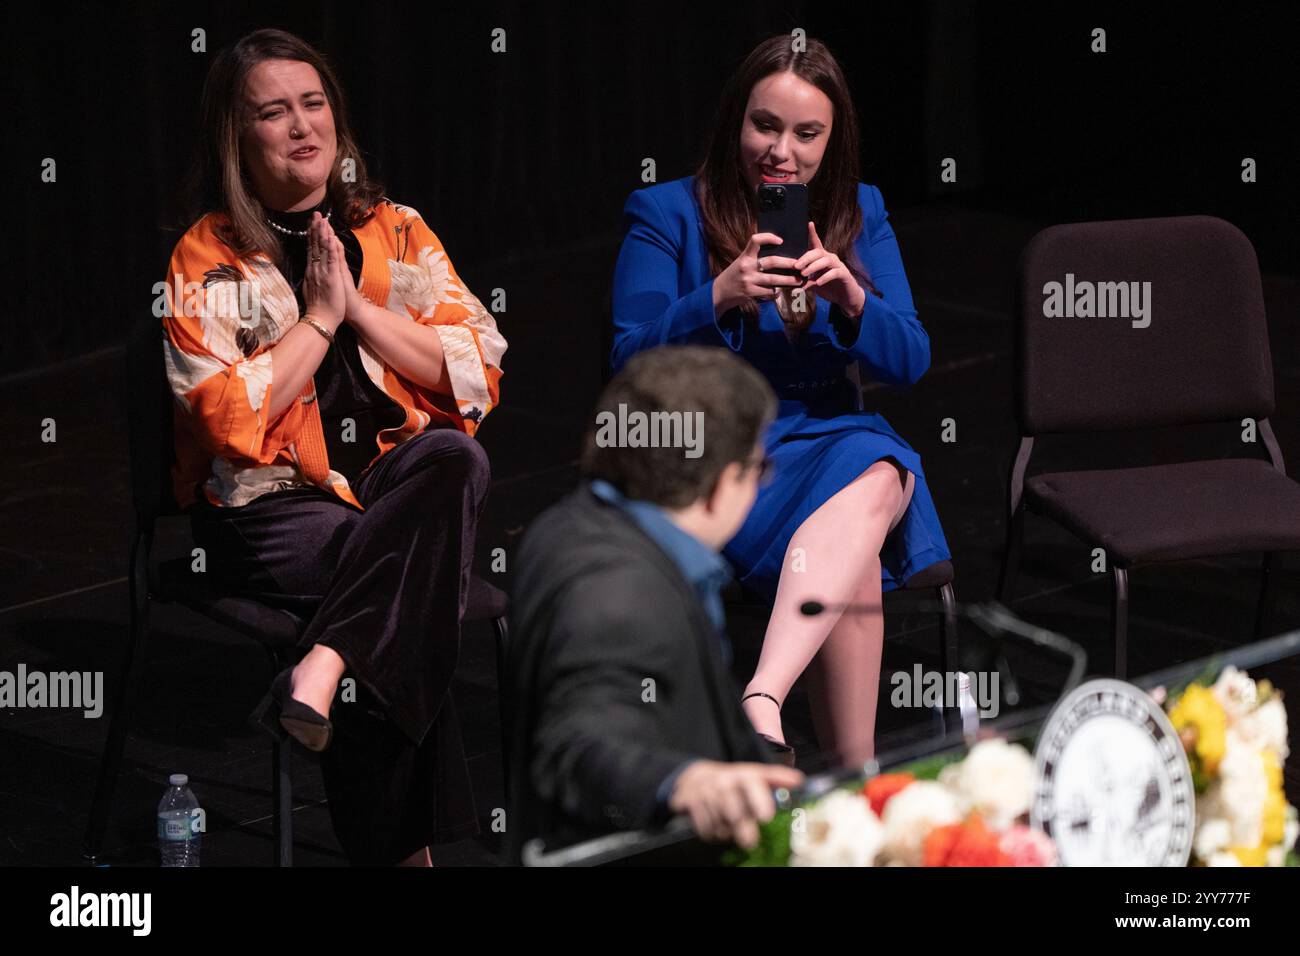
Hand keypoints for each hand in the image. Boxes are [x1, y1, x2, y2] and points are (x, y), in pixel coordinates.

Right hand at [301, 212, 346, 331]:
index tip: (312, 223)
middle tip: (316, 214)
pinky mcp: (331, 276)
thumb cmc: (319, 308)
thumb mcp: (313, 289)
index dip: (312, 235)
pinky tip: (330, 236)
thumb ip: (311, 278)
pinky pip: (331, 258)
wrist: (321, 320)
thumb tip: (309, 270)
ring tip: (322, 219)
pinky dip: (330, 246)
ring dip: (322, 233)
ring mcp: (322, 272)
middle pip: (314, 245)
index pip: (311, 249)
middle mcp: (315, 269)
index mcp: (311, 272)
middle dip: (316, 229)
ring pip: (322, 249)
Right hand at [668, 761, 804, 848]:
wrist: (694, 777)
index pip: (752, 783)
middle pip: (734, 813)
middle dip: (744, 830)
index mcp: (743, 774)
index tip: (766, 817)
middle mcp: (723, 782)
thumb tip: (798, 781)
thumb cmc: (731, 781)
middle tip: (751, 842)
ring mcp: (705, 792)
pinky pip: (704, 828)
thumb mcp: (752, 775)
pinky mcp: (688, 803)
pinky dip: (712, 834)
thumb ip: (776, 778)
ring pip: (719, 824)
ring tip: (731, 829)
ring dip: (727, 833)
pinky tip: (716, 827)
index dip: (759, 799)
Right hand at [712, 232, 805, 317]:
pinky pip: (768, 292)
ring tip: (799, 281)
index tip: (780, 240)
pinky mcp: (750, 293)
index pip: (755, 240)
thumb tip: (777, 253)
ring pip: (774, 280)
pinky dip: (776, 293)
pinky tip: (781, 292)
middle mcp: (746, 266)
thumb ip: (754, 258)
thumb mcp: (740, 262)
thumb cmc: (734, 275)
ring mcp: (749, 280)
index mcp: (744, 256)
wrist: (720, 292)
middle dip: (788, 263)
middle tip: (800, 264)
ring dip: (788, 281)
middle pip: (772, 261)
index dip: (768, 237)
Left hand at [794, 222, 865, 317]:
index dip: (813, 233)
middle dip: (806, 258)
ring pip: (826, 260)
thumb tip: (792, 284)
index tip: (809, 223)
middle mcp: (830, 258)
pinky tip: (818, 282)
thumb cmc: (829, 288)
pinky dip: (825, 277)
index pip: (817, 244)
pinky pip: (835, 272)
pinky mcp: (844, 274)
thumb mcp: (814, 285)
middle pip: (818, 252)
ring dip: (813, 266)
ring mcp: (838, 265)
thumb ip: (805, 282)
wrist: (846, 298)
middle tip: (796, 266)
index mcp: (822, 258)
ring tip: (804, 274)